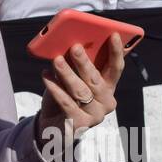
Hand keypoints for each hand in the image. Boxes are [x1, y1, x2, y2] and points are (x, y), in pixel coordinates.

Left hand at [35, 34, 123, 151]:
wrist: (52, 126)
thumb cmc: (65, 96)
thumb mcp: (72, 78)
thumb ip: (76, 65)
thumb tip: (72, 44)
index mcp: (108, 87)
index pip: (115, 68)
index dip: (116, 52)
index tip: (113, 35)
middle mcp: (106, 102)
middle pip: (96, 79)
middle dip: (85, 62)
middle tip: (74, 47)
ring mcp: (95, 115)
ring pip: (81, 91)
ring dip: (67, 74)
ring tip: (56, 60)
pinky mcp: (80, 124)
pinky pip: (67, 103)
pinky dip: (55, 88)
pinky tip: (46, 76)